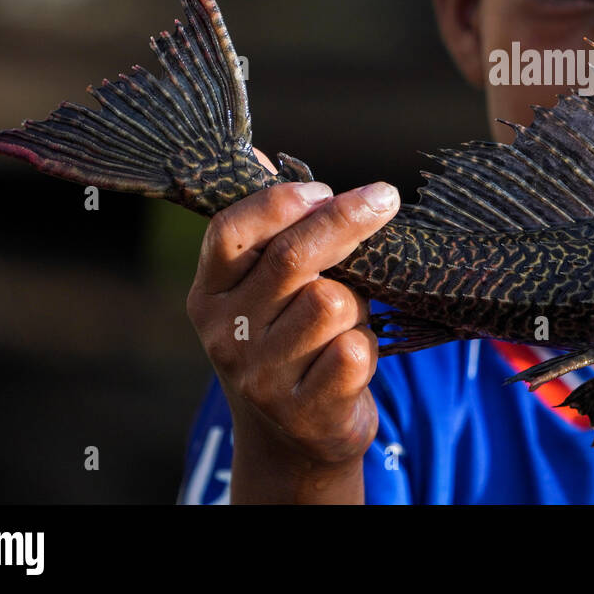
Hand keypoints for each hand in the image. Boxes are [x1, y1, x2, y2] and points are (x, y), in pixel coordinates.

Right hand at [185, 147, 399, 502]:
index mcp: (209, 293)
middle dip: (346, 221)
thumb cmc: (285, 340)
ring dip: (355, 305)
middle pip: (292, 259)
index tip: (324, 189)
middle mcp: (224, 334)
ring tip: (344, 323)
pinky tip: (350, 361)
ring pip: (331, 304)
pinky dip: (366, 349)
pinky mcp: (303, 410)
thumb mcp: (262, 288)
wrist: (291, 438)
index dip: (279, 203)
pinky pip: (354, 352)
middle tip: (385, 198)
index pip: (230, 232)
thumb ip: (268, 229)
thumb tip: (263, 156)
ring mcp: (260, 376)